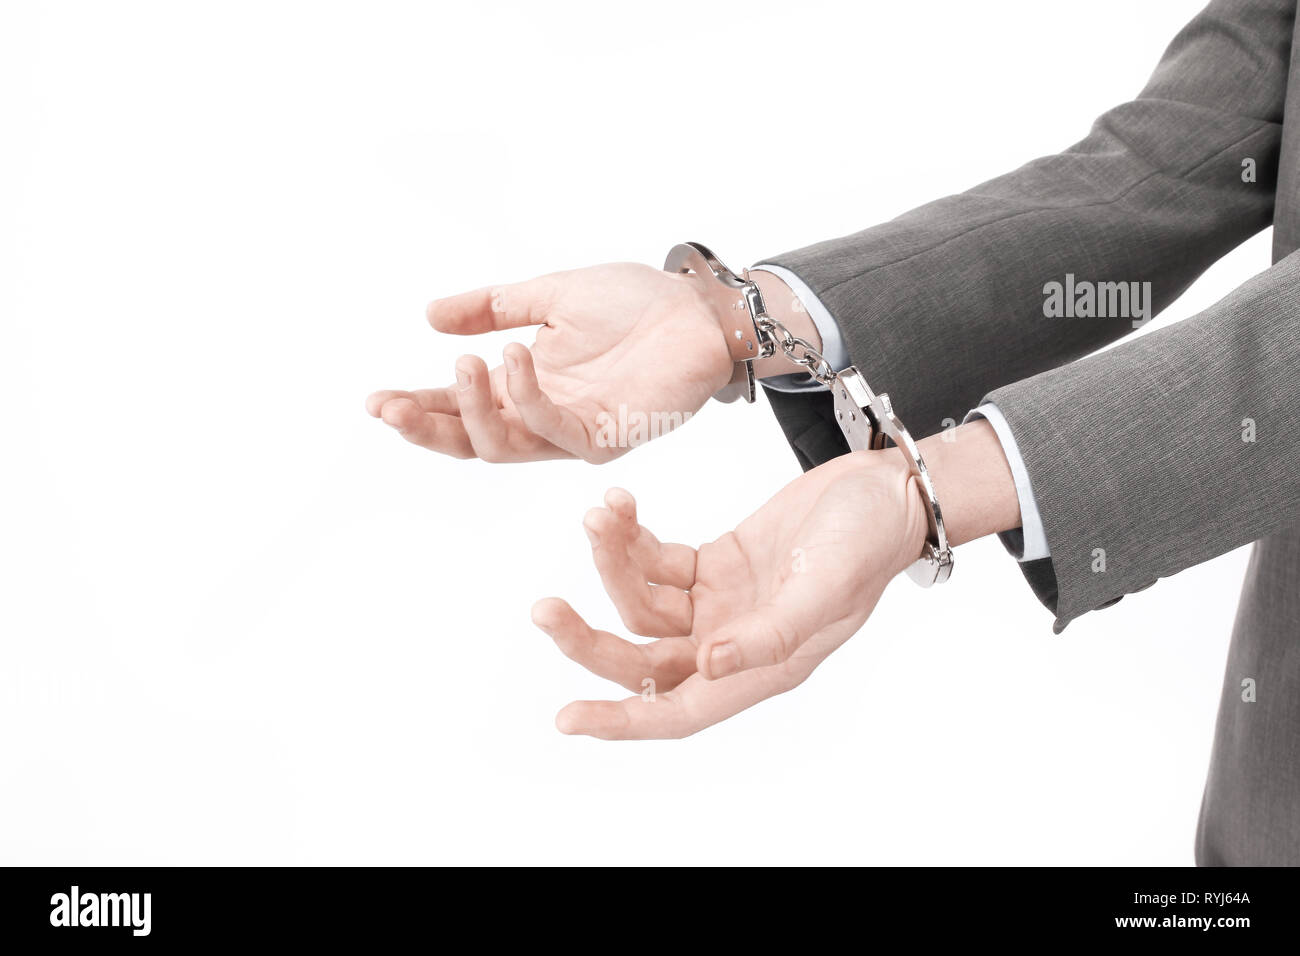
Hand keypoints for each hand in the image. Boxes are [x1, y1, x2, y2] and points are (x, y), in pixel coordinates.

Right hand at [365, 263, 735, 462]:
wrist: (698, 309)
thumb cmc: (635, 304)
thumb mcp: (549, 295)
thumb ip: (492, 308)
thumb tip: (429, 316)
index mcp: (524, 386)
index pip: (458, 405)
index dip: (416, 404)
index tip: (375, 399)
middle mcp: (542, 416)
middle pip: (469, 440)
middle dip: (425, 425)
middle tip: (387, 406)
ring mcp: (574, 432)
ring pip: (502, 445)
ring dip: (471, 409)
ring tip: (463, 362)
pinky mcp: (607, 436)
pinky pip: (553, 427)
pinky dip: (525, 395)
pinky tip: (512, 356)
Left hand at [532, 449, 928, 737]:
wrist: (883, 490)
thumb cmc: (867, 543)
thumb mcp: (824, 587)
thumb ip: (770, 632)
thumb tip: (709, 667)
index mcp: (761, 669)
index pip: (678, 711)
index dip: (622, 720)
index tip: (567, 720)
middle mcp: (732, 646)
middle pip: (642, 660)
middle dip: (590, 639)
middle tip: (545, 610)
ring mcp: (720, 606)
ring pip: (641, 603)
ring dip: (612, 563)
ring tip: (601, 516)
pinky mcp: (714, 566)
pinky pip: (657, 561)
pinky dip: (632, 537)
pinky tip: (619, 505)